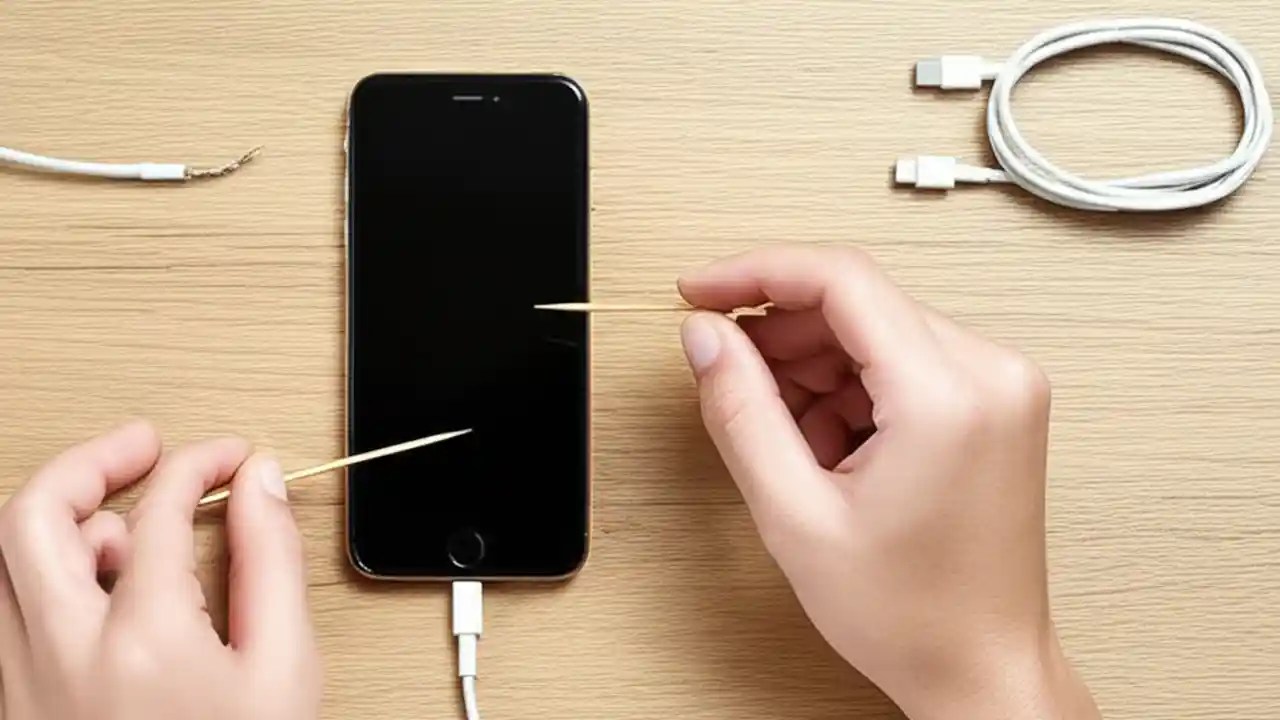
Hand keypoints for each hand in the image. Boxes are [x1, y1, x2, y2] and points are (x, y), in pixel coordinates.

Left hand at [0, 421, 318, 719]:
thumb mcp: (284, 670)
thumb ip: (273, 564)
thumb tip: (260, 483)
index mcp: (143, 641)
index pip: (157, 510)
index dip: (199, 464)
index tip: (227, 458)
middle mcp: (64, 658)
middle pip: (35, 517)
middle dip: (91, 462)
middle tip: (142, 448)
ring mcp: (27, 686)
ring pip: (6, 563)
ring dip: (64, 522)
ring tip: (125, 524)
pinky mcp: (17, 708)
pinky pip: (10, 612)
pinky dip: (46, 574)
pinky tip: (102, 584)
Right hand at [678, 246, 1098, 719]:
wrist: (981, 669)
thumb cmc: (912, 615)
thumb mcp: (795, 516)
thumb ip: (740, 411)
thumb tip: (706, 337)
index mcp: (948, 394)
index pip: (841, 280)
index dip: (755, 273)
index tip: (701, 290)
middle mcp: (989, 372)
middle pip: (856, 302)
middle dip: (779, 336)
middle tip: (726, 376)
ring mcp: (998, 384)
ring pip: (873, 330)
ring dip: (812, 369)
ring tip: (786, 443)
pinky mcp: (992, 400)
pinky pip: (900, 360)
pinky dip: (847, 390)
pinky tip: (825, 449)